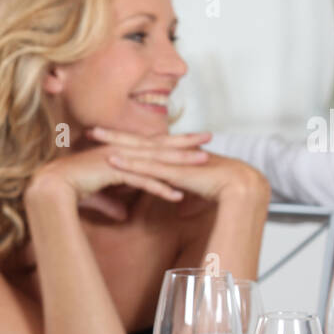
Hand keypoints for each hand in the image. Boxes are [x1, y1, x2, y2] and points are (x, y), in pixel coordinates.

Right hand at [27, 131, 211, 207]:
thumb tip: (124, 216)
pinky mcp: (113, 171)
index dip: (172, 141)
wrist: (49, 186)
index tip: (192, 140)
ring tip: (203, 163)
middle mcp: (120, 151)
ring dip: (180, 163)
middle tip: (209, 137)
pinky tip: (177, 196)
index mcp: (118, 152)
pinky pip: (141, 181)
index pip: (150, 144)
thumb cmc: (69, 189)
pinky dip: (160, 188)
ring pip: (156, 161)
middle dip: (185, 142)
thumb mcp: (96, 197)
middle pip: (159, 146)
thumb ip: (112, 204)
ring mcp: (118, 160)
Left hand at [90, 125, 268, 203]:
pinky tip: (113, 160)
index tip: (108, 137)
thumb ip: (183, 194)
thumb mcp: (195, 191)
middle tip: (92, 129)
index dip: (127, 141)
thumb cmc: (221, 190)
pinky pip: (149, 167)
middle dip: (115, 135)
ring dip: (116, 143)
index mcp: (175, 158)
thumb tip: (178, 205)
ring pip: (140, 150)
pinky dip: (130, 163)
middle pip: (139, 141)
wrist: (241, 187)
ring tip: (95, 138)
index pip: (147, 146)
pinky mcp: (176, 172)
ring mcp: (173, 161)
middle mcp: (172, 155)